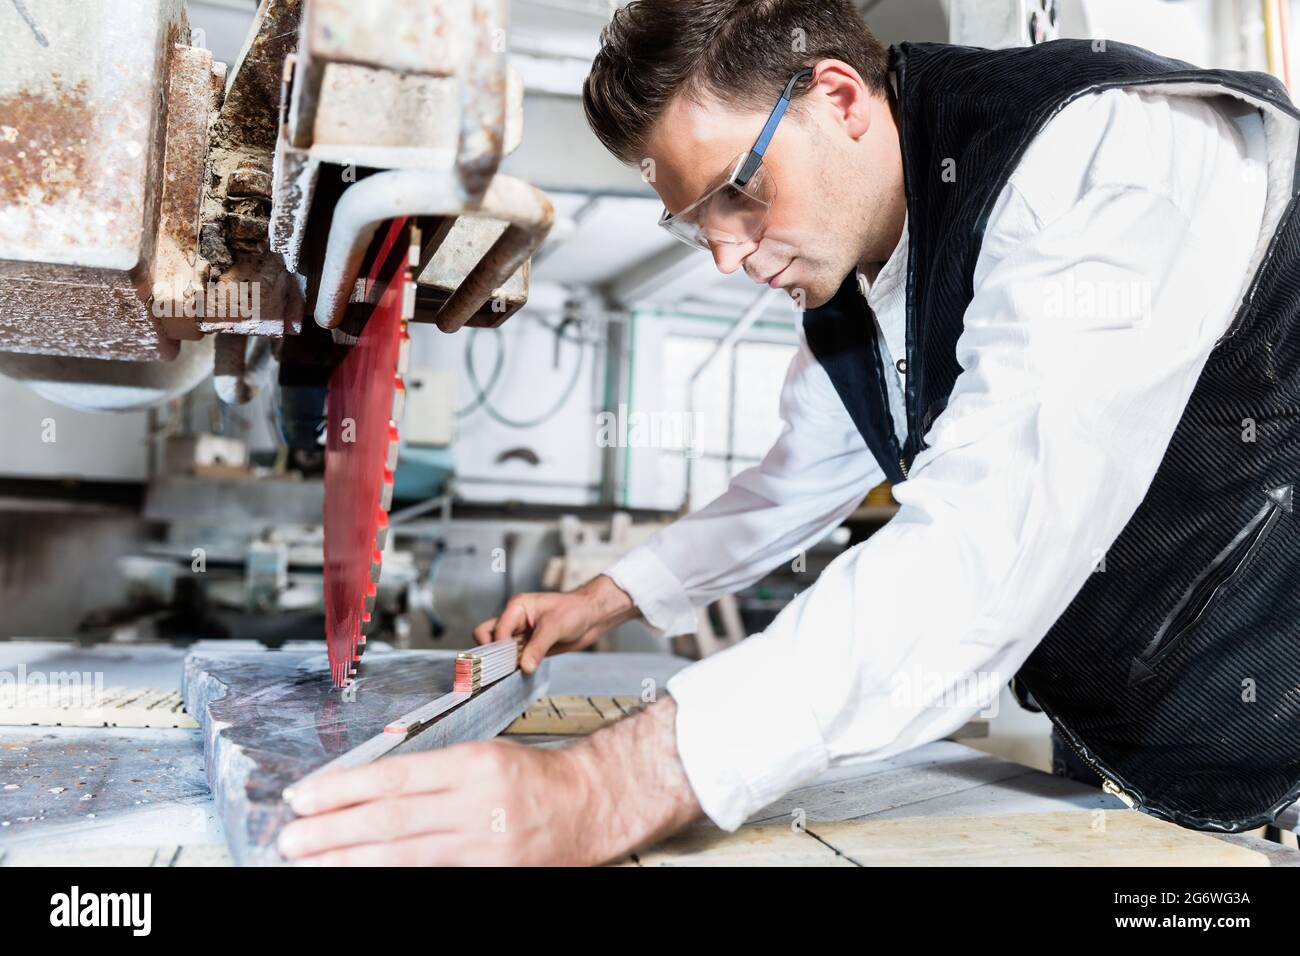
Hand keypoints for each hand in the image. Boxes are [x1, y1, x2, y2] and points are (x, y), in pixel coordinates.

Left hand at [278, 739, 603, 865]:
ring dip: (350, 860)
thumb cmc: (533, 777)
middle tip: (291, 838)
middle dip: (333, 831)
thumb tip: (362, 791)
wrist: (588, 804)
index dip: (343, 788)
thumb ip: (428, 773)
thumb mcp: (481, 756)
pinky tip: (359, 877)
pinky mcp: (489, 874)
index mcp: (472, 764)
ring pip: (404, 855)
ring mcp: (483, 845)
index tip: (304, 796)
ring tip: (310, 861)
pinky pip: (430, 877)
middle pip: (391, 820)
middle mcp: (477, 805)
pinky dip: (392, 879)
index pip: (394, 777)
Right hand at [473, 574, 638, 672]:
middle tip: (503, 666)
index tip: (506, 661)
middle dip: (492, 651)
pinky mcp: (528, 646)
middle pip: (487, 635)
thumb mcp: (555, 626)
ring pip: (498, 648)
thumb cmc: (575, 610)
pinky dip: (513, 666)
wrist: (592, 617)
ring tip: (512, 670)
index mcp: (517, 607)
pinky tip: (521, 672)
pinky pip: (512, 657)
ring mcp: (521, 633)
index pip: (497, 629)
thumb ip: (538, 647)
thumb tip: (524, 666)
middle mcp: (515, 619)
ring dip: (503, 660)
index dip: (499, 646)